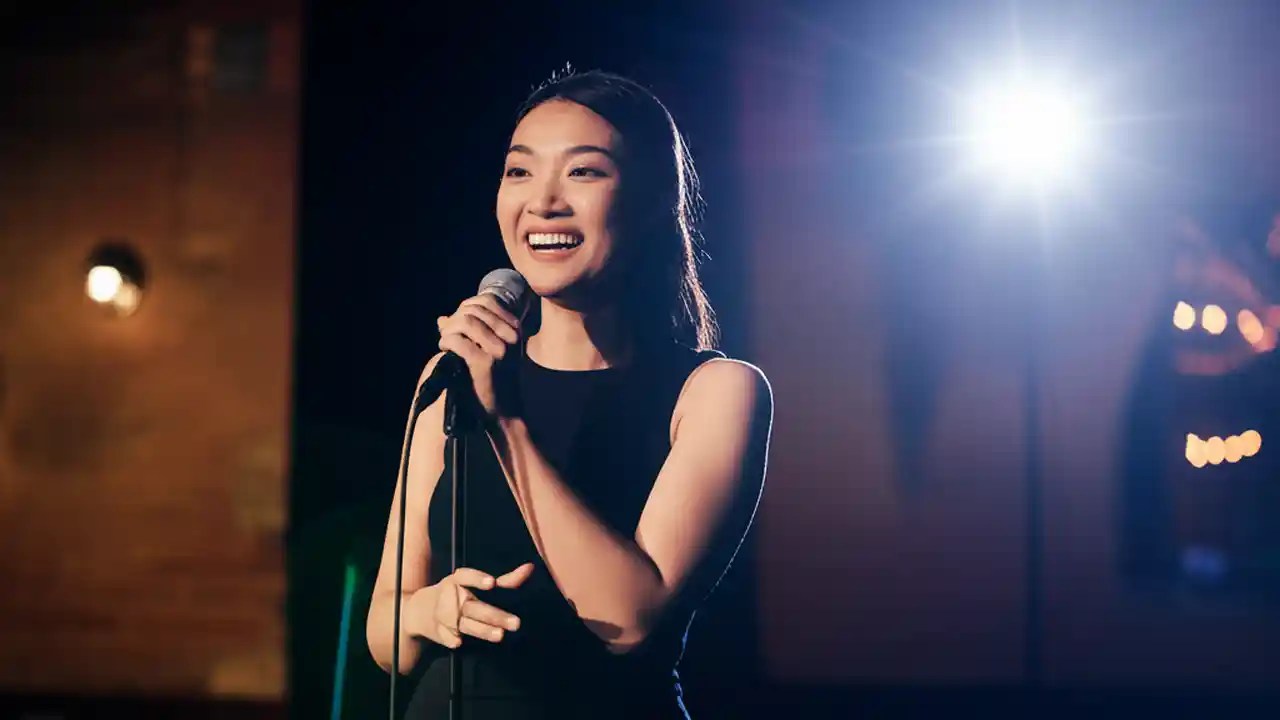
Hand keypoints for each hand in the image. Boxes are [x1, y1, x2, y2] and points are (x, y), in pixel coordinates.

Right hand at [409, 563, 535, 648]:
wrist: (420, 610)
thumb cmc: (458, 593)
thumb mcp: (477, 583)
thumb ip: (506, 580)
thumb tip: (530, 568)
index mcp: (458, 580)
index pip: (467, 576)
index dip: (477, 579)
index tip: (492, 583)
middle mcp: (452, 597)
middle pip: (475, 607)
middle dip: (495, 615)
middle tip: (517, 623)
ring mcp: (444, 616)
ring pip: (466, 624)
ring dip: (482, 630)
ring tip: (500, 635)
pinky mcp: (439, 633)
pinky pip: (447, 637)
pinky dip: (452, 639)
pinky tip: (459, 642)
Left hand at [436, 295, 521, 416]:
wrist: (505, 412)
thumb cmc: (495, 381)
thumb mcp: (491, 351)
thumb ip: (469, 332)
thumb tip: (441, 318)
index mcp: (515, 330)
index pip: (487, 301)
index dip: (465, 306)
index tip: (456, 321)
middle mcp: (510, 337)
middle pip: (474, 310)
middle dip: (455, 319)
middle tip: (447, 334)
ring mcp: (499, 349)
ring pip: (465, 322)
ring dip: (449, 330)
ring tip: (445, 342)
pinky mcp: (484, 362)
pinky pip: (458, 340)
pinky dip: (446, 342)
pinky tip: (444, 350)